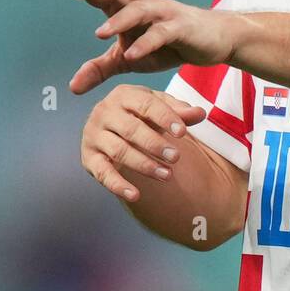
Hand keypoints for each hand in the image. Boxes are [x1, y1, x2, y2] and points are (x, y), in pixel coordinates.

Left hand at [53, 0, 236, 93]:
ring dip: (119, 20)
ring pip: (138, 10)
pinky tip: (132, 54)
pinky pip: (161, 34)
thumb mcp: (128, 60)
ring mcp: (163, 14)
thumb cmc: (168, 45)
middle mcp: (143, 4)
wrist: (213, 40)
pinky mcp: (181, 28)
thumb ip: (101, 69)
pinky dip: (146, 43)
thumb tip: (72, 87)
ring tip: (98, 34)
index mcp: (127, 7)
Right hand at [80, 84, 206, 201]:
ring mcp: (93, 135)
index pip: (146, 104)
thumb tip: (200, 113)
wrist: (115, 128)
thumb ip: (181, 112)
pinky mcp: (88, 158)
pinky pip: (103, 173)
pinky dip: (118, 185)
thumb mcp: (162, 109)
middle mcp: (104, 112)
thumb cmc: (143, 116)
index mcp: (123, 95)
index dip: (165, 118)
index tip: (183, 133)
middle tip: (176, 157)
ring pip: (119, 151)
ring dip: (144, 165)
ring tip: (167, 176)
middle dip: (155, 144)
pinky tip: (135, 195)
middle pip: (131, 129)